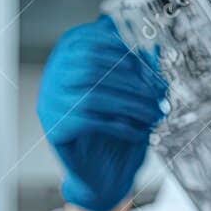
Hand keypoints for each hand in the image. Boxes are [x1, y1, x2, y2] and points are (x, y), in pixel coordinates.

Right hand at [37, 16, 167, 210]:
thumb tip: (158, 46)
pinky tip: (140, 132)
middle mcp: (54, 73)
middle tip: (160, 95)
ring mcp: (50, 101)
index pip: (96, 38)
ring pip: (94, 94)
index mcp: (69, 51)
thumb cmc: (115, 124)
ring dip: (131, 105)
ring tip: (154, 115)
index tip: (152, 65)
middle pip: (94, 66)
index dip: (127, 50)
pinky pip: (91, 121)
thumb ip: (140, 66)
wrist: (100, 172)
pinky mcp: (56, 128)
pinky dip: (121, 126)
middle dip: (133, 80)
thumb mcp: (130, 89)